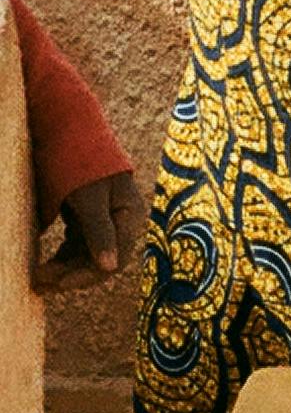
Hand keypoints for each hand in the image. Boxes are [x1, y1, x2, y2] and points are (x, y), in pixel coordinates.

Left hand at [34, 168, 145, 291]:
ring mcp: (105, 221)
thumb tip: (110, 268)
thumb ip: (99, 231)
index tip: (59, 283)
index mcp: (130, 216)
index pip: (115, 259)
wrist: (69, 129)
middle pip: (101, 261)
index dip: (87, 275)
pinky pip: (77, 246)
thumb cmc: (81, 160)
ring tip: (38, 278)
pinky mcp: (88, 219)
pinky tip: (46, 265)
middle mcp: (121, 222)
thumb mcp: (89, 197)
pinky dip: (62, 257)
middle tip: (39, 282)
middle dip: (70, 275)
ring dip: (64, 269)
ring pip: (87, 256)